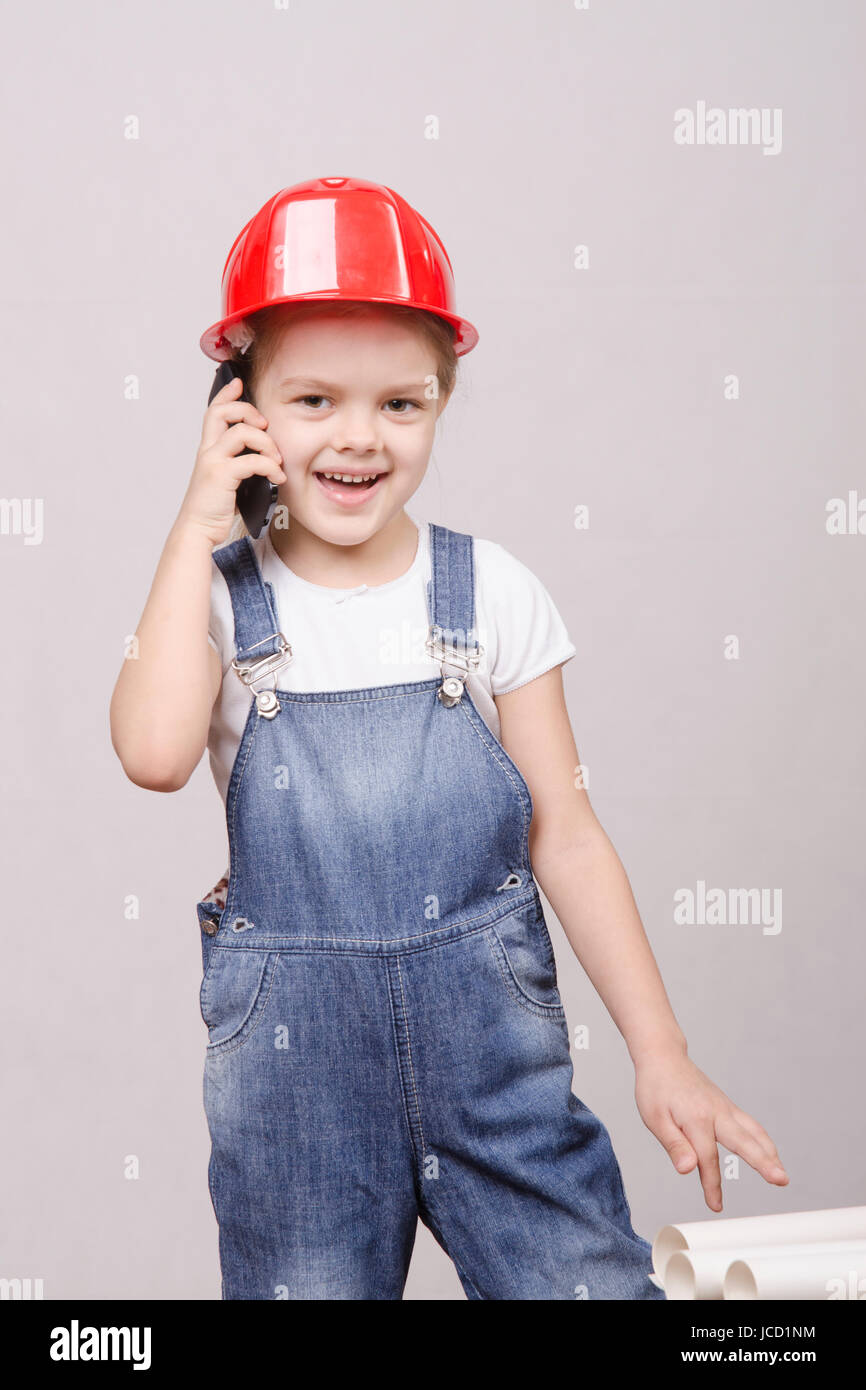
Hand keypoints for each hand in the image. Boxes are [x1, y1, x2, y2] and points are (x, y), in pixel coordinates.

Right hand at [177, 374, 286, 548]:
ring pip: (241, 432)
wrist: (199, 529)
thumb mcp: (228, 479)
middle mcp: (208, 450)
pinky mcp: (221, 476)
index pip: (214, 411)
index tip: (239, 384)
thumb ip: (239, 462)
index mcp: (209, 449)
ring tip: (277, 460)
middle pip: (222, 411)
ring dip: (267, 442)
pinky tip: (278, 478)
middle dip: (248, 410)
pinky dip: (271, 467)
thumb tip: (266, 454)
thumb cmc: (216, 507)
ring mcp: (213, 461)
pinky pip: (252, 460)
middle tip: (265, 426)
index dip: (226, 394)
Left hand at [634, 1047, 788, 1211]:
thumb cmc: (655, 1087)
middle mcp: (716, 1111)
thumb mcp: (654, 1118)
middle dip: (764, 1162)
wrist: (663, 1057)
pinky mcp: (727, 1106)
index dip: (712, 1185)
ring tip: (781, 1174)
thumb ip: (674, 1145)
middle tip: (781, 1180)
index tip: (716, 1205)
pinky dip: (763, 1140)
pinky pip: (750, 1125)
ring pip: (754, 1131)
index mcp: (696, 1117)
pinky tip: (768, 1154)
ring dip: (769, 1152)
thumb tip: (688, 1169)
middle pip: (744, 1140)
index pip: (708, 1158)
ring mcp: (725, 1107)